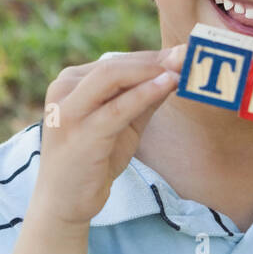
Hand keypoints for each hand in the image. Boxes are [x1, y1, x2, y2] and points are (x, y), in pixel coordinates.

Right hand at [31, 44, 186, 229]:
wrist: (65, 201)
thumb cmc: (94, 159)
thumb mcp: (123, 123)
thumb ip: (144, 97)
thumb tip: (176, 70)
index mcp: (71, 82)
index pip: (116, 62)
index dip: (152, 57)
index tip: (184, 53)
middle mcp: (63, 90)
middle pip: (114, 65)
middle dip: (155, 60)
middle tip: (188, 56)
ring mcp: (69, 111)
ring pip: (112, 78)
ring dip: (151, 71)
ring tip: (181, 68)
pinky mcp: (81, 133)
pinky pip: (118, 108)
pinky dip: (145, 93)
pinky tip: (167, 84)